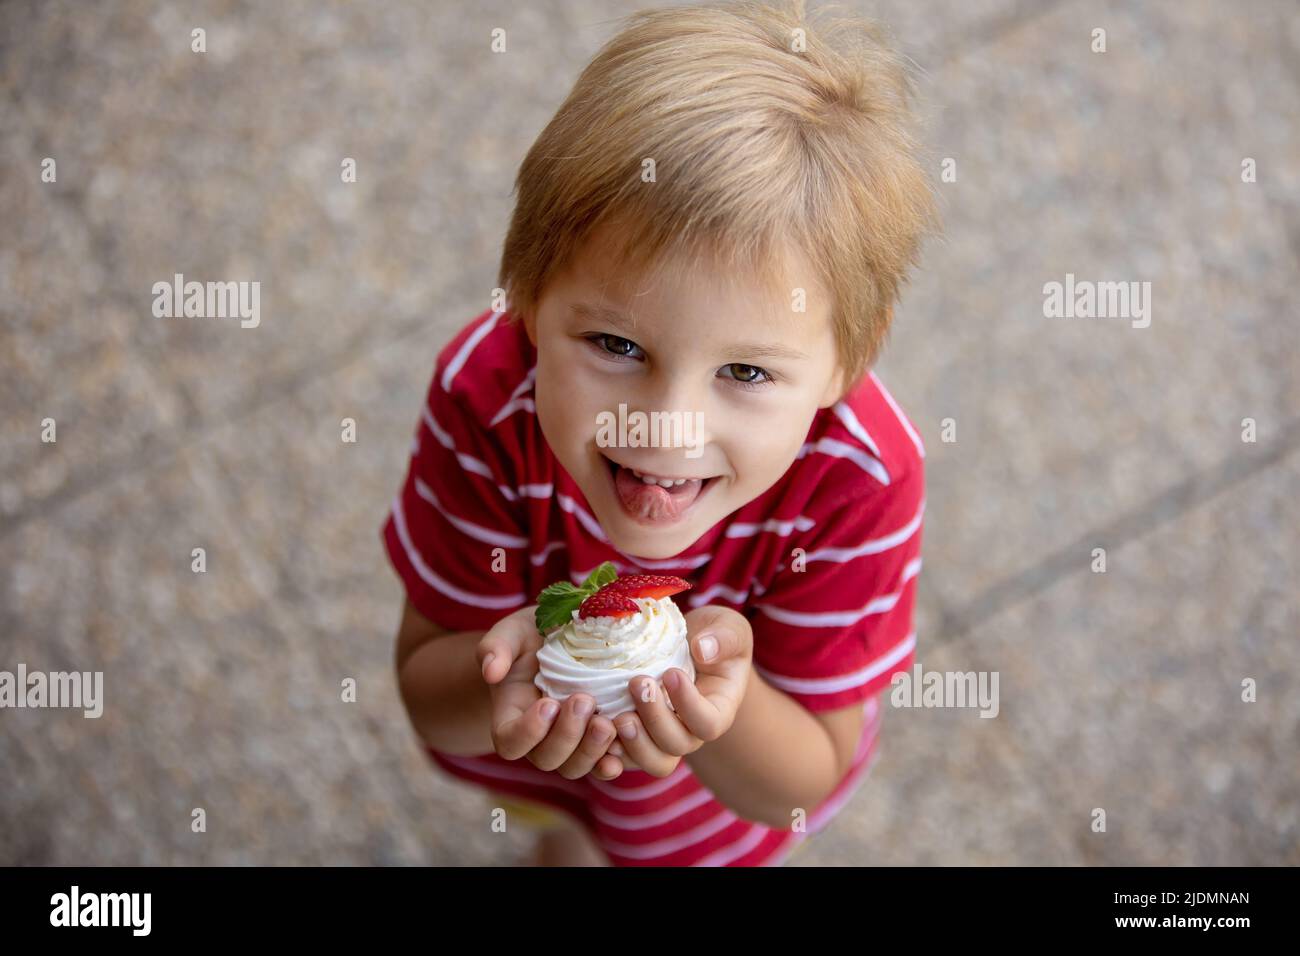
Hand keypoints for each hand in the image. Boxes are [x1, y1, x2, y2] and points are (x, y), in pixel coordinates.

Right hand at [477, 606, 623, 780]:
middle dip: (567, 735)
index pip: (510, 742)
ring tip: (609, 723)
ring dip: (591, 751)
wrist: (564, 638)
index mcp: (511, 717)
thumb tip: (491, 671)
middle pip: (547, 758)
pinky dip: (612, 760)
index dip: (528, 732)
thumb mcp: (512, 632)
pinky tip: (624, 746)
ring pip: (574, 767)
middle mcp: (539, 739)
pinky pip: (601, 764)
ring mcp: (568, 744)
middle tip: (585, 700)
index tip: (547, 703)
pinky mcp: (595, 742)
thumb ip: (496, 647)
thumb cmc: (532, 636)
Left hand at [608, 606, 752, 776]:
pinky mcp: (638, 738)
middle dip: (654, 719)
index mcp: (718, 709)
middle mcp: (692, 731)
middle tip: (637, 683)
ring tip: (618, 715)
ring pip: (653, 761)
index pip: (708, 723)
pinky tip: (598, 729)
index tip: (671, 673)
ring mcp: (663, 738)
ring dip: (633, 742)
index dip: (689, 705)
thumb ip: (724, 637)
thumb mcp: (727, 628)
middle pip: (676, 745)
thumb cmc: (711, 636)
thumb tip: (703, 649)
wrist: (686, 647)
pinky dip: (610, 752)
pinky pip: (625, 758)